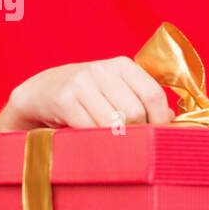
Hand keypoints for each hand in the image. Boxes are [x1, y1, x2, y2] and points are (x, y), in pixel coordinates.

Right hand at [1, 57, 173, 130]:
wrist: (38, 93)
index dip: (159, 122)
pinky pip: (90, 130)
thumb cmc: (83, 98)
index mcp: (122, 65)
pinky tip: (87, 141)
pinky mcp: (64, 99)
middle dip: (134, 134)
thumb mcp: (113, 90)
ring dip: (113, 141)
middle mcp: (102, 69)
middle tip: (125, 144)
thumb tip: (171, 121)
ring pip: (114, 124)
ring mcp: (82, 82)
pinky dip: (93, 141)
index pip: (154, 95)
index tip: (155, 138)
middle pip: (135, 113)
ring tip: (106, 144)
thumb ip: (141, 101)